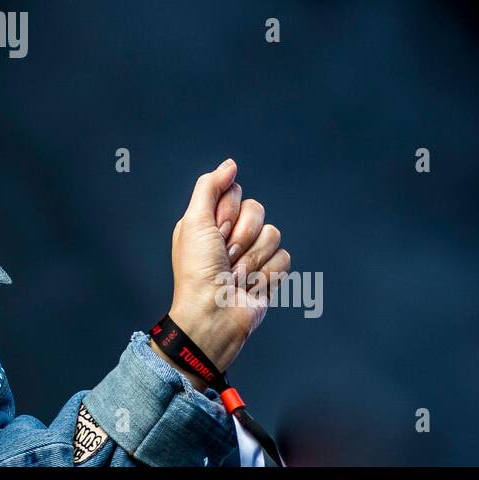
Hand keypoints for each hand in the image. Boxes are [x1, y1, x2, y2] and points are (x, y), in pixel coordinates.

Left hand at [163, 158, 289, 375]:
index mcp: (211, 220)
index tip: (215, 232)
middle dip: (241, 237)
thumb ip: (210, 187)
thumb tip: (230, 164)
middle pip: (257, 211)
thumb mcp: (194, 222)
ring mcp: (252, 254)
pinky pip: (284, 258)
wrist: (213, 314)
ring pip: (273, 234)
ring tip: (235, 276)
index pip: (236, 193)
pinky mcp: (270, 273)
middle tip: (225, 257)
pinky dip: (266, 275)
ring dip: (252, 259)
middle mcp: (232, 234)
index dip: (227, 212)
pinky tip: (249, 287)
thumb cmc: (197, 273)